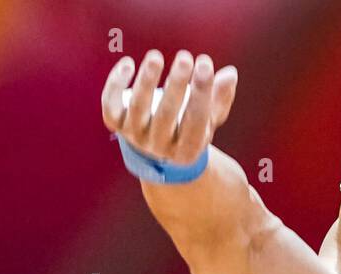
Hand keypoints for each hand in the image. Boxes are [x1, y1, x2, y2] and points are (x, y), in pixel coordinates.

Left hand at [101, 50, 237, 163]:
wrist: (156, 151)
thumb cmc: (188, 128)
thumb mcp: (208, 118)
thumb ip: (219, 98)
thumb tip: (230, 73)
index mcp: (187, 150)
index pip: (196, 121)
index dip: (202, 92)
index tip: (206, 63)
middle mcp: (160, 147)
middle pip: (167, 115)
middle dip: (177, 84)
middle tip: (186, 57)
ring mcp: (135, 136)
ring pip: (138, 107)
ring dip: (147, 80)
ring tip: (157, 56)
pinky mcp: (117, 124)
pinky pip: (110, 105)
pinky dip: (115, 84)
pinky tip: (128, 63)